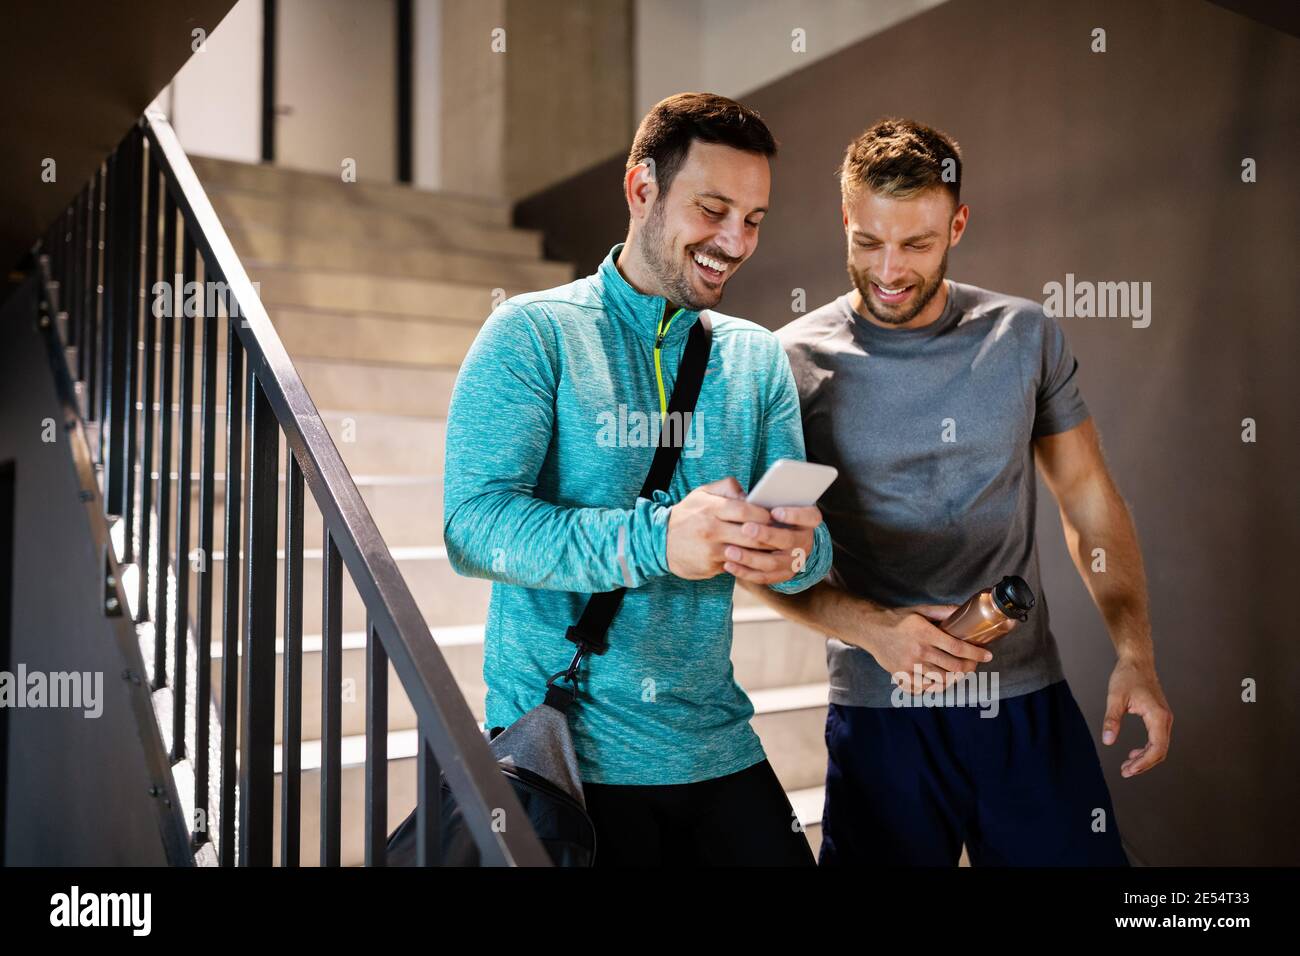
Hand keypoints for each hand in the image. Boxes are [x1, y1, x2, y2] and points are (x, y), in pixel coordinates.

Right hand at [665, 478, 775, 579]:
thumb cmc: (687, 515)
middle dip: (770, 535)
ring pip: (748, 553)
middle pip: (752, 534)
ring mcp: (711, 550)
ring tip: (774, 547)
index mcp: (711, 509)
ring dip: (764, 551)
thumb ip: (726, 487)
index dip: (763, 514)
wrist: (660, 542)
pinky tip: (758, 559)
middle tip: (781, 534)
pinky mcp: (711, 566)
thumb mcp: (701, 493)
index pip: (745, 510)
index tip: (773, 516)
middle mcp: (711, 529)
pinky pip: (737, 564)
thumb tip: (749, 493)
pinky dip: (749, 562)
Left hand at [720, 502, 821, 585]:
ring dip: (750, 557)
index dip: (794, 515)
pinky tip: (729, 564)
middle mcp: (804, 542)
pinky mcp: (782, 575)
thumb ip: (766, 498)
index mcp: (807, 521)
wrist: (786, 541)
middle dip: (766, 534)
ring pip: (773, 562)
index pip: (810, 517)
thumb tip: (744, 497)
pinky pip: (763, 577)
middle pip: (788, 540)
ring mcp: (794, 561)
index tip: (775, 511)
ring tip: (729, 550)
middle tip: (746, 528)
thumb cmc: (775, 514)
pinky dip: (745, 572)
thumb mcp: (778, 503)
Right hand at [855, 605, 990, 692]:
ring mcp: (909, 666)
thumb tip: (963, 610)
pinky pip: (923, 688)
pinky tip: (942, 681)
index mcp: (925, 634)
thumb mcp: (920, 610)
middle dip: (969, 667)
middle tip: (975, 664)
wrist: (871, 629)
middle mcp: (919, 651)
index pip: (957, 647)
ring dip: (955, 678)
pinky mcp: (901, 675)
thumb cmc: (897, 618)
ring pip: (941, 679)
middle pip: (953, 666)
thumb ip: (942, 612)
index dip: (975, 653)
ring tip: (961, 673)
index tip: (987, 655)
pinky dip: (936, 687)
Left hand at [1102, 656, 1171, 776]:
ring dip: (1145, 758)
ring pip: (1160, 747)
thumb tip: (1108, 741)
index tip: (1129, 770)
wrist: (1137, 661)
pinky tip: (1133, 754)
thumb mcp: (1115, 698)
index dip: (1144, 763)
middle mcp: (1165, 719)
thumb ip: (1112, 720)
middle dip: (1144, 764)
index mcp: (1158, 716)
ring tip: (1127, 766)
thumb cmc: (1127, 676)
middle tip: (1125, 771)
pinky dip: (1146, 749)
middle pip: (1160, 751)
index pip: (1157, 748)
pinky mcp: (1159, 717)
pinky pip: (1157, 739)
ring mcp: (1164, 718)